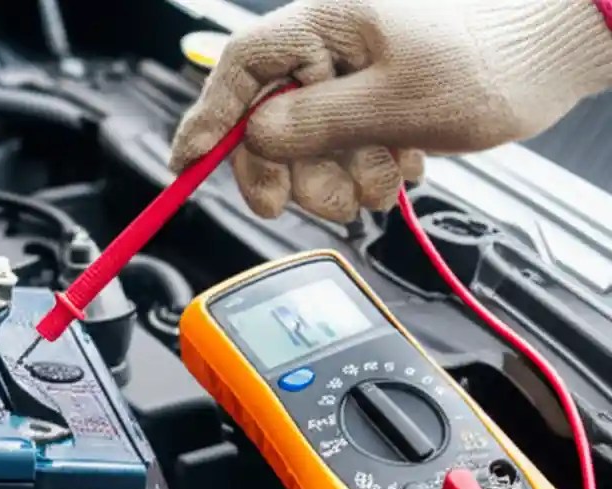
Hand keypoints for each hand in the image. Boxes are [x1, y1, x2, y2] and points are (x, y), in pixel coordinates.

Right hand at [170, 0, 611, 222]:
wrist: (558, 54)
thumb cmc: (491, 58)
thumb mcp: (395, 101)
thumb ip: (316, 122)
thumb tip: (256, 138)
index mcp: (325, 25)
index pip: (240, 67)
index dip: (207, 117)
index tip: (186, 164)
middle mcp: (332, 50)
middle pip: (267, 120)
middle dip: (285, 170)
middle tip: (299, 206)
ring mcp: (354, 79)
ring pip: (309, 147)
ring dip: (339, 178)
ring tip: (384, 175)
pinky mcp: (377, 106)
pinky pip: (347, 152)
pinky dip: (369, 170)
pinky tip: (403, 161)